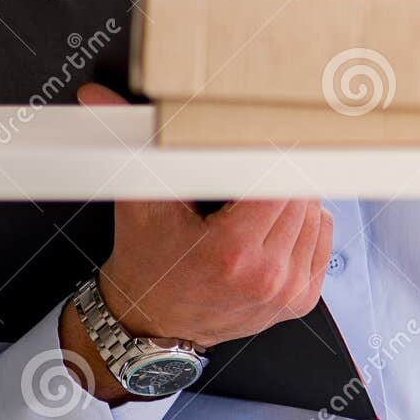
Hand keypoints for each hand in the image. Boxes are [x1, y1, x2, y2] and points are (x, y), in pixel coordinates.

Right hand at [62, 83, 333, 402]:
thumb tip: (96, 95)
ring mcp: (287, 292)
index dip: (271, 156)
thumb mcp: (140, 204)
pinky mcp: (300, 301)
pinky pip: (323, 238)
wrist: (152, 324)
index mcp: (231, 253)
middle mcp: (266, 276)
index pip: (278, 181)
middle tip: (252, 171)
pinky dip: (305, 224)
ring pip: (315, 214)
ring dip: (294, 199)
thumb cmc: (146, 262)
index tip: (261, 142)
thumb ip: (131, 145)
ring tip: (256, 202)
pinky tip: (272, 225)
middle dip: (278, 176)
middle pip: (299, 195)